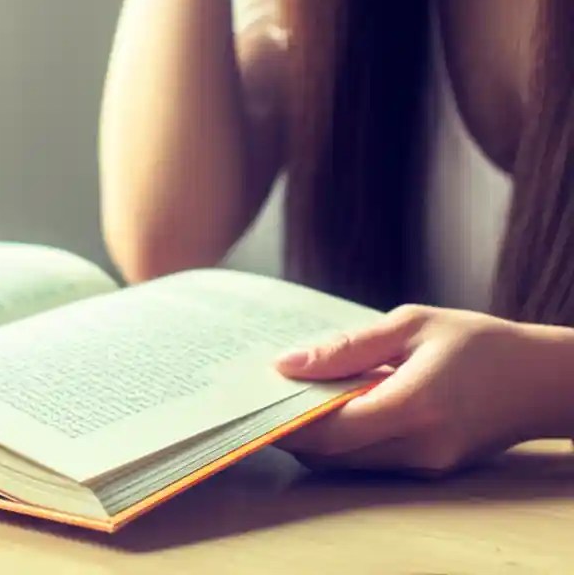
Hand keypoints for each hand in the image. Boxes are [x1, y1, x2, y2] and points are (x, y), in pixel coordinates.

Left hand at [273, 305, 573, 474]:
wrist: (542, 380)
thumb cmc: (479, 343)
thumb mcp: (412, 326)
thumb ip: (347, 347)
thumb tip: (287, 364)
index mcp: (415, 405)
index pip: (331, 430)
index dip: (286, 422)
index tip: (253, 400)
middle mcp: (420, 445)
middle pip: (331, 454)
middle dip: (291, 431)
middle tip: (262, 399)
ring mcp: (426, 464)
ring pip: (346, 463)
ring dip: (314, 438)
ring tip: (291, 399)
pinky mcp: (429, 469)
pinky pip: (370, 461)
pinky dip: (342, 441)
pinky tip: (331, 409)